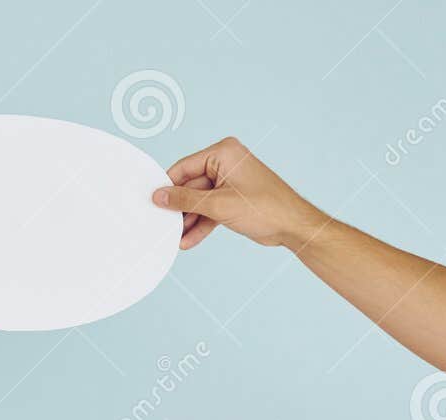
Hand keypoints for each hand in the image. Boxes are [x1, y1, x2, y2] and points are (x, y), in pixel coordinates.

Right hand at [151, 137, 325, 250]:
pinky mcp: (231, 198)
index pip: (184, 168)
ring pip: (198, 201)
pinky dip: (200, 224)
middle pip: (189, 186)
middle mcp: (226, 163)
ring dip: (188, 221)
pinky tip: (189, 240)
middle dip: (179, 210)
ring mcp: (228, 181)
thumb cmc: (265, 208)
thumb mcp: (218, 205)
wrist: (293, 226)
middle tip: (163, 226)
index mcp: (224, 153)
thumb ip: (185, 200)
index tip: (153, 203)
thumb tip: (159, 196)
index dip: (168, 187)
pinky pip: (209, 210)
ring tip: (177, 238)